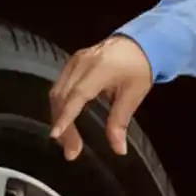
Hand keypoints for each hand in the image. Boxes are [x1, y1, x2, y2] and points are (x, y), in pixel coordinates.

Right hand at [48, 35, 152, 160]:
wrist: (138, 42)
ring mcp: (74, 61)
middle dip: (63, 125)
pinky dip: (60, 107)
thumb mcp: (134, 95)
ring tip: (68, 142)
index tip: (56, 134)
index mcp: (100, 68)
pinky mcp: (71, 63)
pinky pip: (60, 87)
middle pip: (63, 96)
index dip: (66, 116)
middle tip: (71, 152)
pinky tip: (66, 123)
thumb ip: (120, 121)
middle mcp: (82, 62)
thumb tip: (119, 150)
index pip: (77, 94)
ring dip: (59, 118)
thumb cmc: (139, 68)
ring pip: (57, 92)